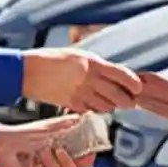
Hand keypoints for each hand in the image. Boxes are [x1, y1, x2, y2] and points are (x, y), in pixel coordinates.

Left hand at [0, 114, 96, 166]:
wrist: (4, 146)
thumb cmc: (23, 134)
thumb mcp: (49, 126)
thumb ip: (69, 123)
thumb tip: (84, 119)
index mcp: (62, 148)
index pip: (82, 158)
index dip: (87, 158)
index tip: (88, 154)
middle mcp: (57, 162)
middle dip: (68, 160)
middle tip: (59, 150)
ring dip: (52, 163)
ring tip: (41, 153)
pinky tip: (34, 163)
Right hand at [21, 48, 141, 113]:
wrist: (28, 70)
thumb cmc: (51, 59)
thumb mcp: (77, 56)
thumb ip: (96, 66)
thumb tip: (113, 76)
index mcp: (91, 63)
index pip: (120, 74)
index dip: (133, 83)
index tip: (139, 87)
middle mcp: (88, 78)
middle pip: (117, 95)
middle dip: (127, 100)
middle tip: (130, 101)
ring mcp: (80, 93)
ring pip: (106, 106)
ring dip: (111, 105)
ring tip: (110, 101)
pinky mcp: (71, 104)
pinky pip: (91, 110)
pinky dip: (96, 109)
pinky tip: (93, 103)